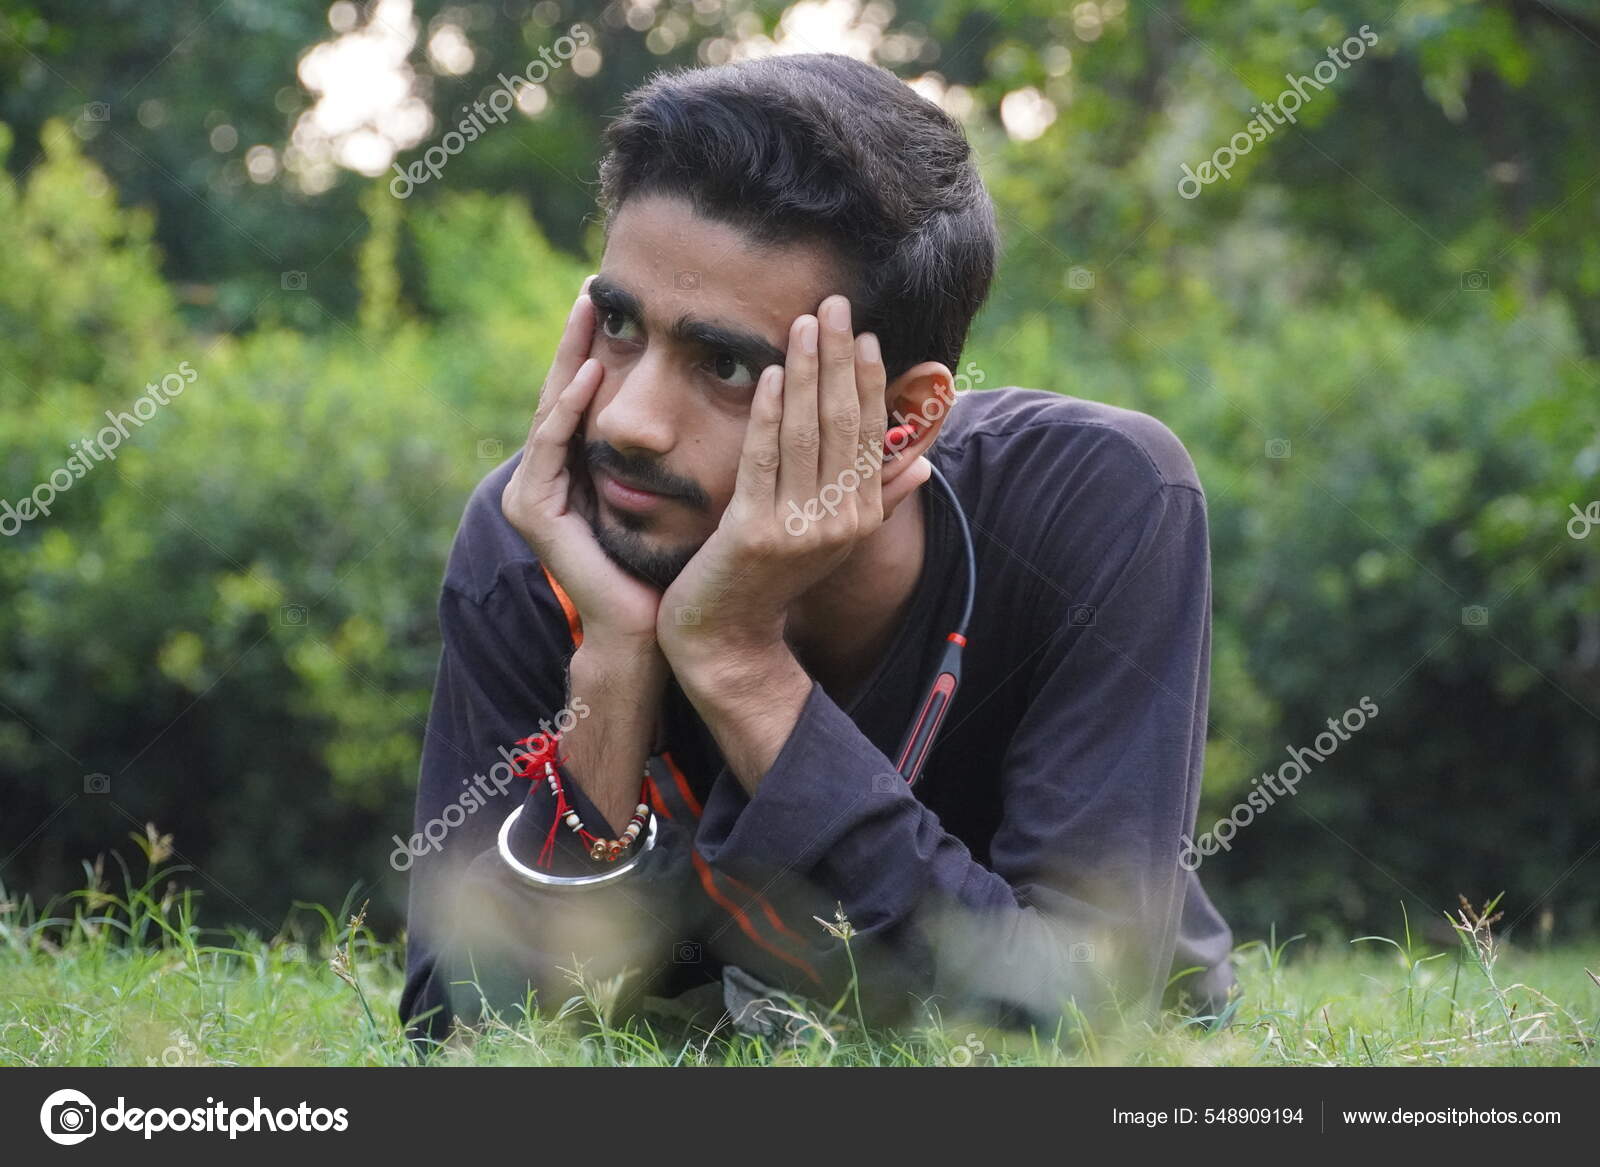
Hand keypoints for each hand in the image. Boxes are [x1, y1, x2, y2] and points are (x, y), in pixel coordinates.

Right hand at [501, 280, 661, 647]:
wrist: (648, 630)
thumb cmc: (669, 566)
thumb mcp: (670, 491)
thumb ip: (667, 450)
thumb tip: (712, 396)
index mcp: (574, 474)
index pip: (585, 400)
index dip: (597, 350)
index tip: (616, 302)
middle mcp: (546, 481)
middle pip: (562, 395)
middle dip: (575, 341)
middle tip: (590, 287)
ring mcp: (532, 496)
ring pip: (552, 412)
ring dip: (569, 359)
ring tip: (585, 311)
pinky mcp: (533, 511)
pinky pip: (552, 447)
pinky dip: (569, 410)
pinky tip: (589, 374)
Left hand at [657, 295, 930, 667]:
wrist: (726, 637)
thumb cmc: (774, 579)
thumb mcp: (834, 539)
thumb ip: (879, 499)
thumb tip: (926, 465)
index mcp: (861, 516)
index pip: (872, 434)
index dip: (868, 380)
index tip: (862, 332)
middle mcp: (839, 521)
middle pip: (845, 424)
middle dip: (839, 358)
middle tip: (834, 303)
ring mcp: (799, 527)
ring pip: (808, 433)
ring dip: (808, 371)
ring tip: (805, 322)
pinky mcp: (754, 531)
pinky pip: (764, 458)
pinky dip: (770, 412)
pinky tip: (772, 373)